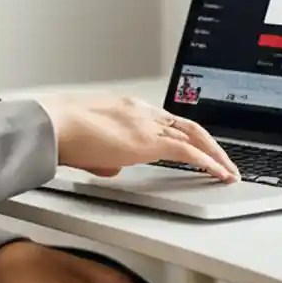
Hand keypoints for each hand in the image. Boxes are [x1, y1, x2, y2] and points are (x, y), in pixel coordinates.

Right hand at [35, 94, 239, 181]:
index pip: (169, 121)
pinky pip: (189, 152)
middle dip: (210, 145)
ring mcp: (149, 124)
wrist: (52, 123)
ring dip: (216, 156)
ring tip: (229, 171)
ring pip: (196, 137)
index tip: (200, 147)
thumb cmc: (59, 132)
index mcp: (130, 109)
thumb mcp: (89, 145)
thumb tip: (114, 168)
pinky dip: (208, 163)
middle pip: (189, 127)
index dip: (188, 136)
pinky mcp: (149, 141)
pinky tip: (217, 174)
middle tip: (224, 161)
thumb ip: (106, 156)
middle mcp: (145, 112)